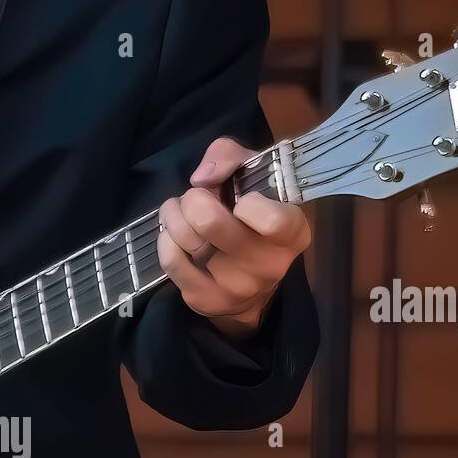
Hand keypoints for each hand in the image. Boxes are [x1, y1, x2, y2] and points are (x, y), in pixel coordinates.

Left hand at [158, 136, 311, 338]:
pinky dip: (165, 239)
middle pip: (210, 223)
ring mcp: (236, 288)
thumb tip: (202, 177)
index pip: (273, 220)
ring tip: (177, 212)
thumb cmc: (252, 220)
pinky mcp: (206, 300)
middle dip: (192, 199)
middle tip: (194, 198)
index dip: (247, 202)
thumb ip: (231, 157)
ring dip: (173, 216)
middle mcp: (268, 265)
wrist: (250, 286)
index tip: (239, 198)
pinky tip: (172, 235)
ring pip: (185, 239)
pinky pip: (171, 261)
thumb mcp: (253, 177)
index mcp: (292, 234)